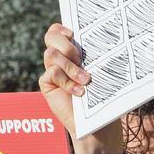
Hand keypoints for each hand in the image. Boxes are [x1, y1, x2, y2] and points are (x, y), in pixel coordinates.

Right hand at [39, 22, 124, 153]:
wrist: (98, 125)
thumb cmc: (104, 96)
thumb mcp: (103, 72)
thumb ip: (96, 55)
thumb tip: (105, 35)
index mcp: (74, 51)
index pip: (59, 31)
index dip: (61, 28)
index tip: (73, 33)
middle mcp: (61, 58)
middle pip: (51, 37)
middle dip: (65, 44)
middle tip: (80, 56)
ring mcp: (53, 71)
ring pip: (51, 54)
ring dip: (70, 66)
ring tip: (86, 79)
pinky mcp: (47, 85)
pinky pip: (51, 73)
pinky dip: (67, 82)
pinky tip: (79, 92)